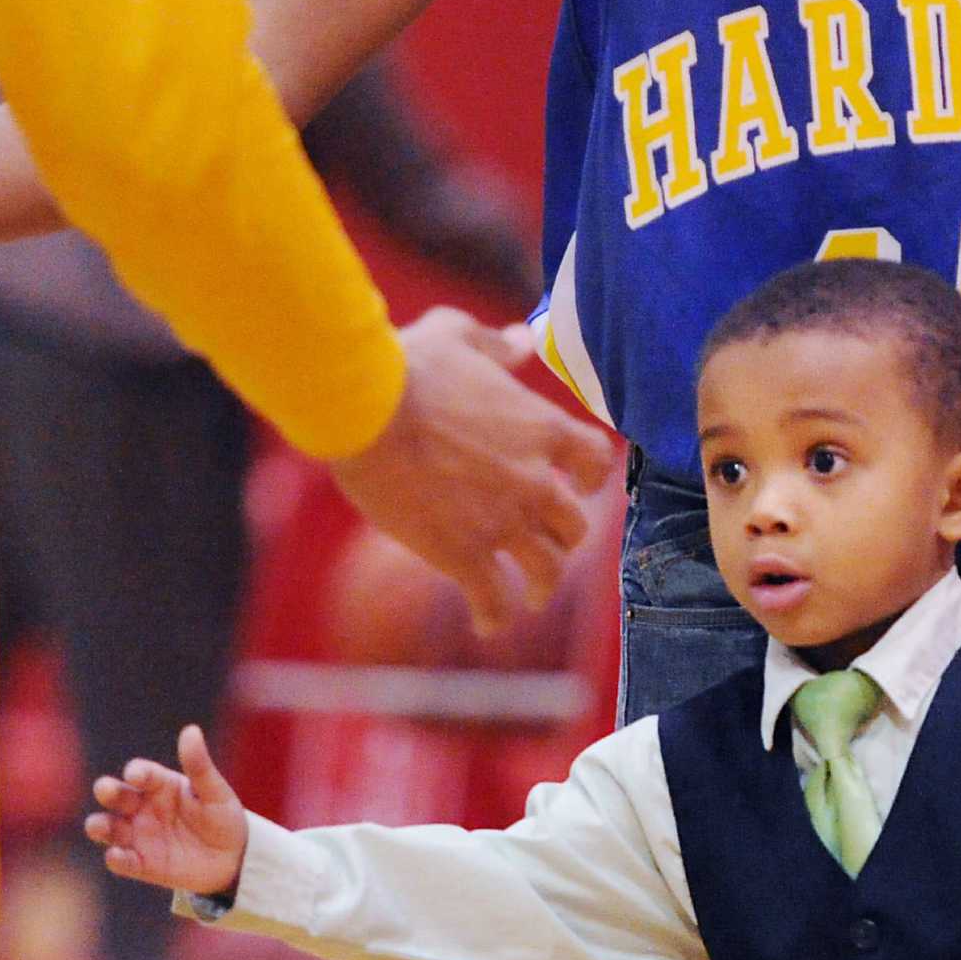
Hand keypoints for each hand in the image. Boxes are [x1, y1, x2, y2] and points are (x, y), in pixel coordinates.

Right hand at [85, 725, 248, 898]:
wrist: (232, 857)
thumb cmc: (221, 817)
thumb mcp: (215, 792)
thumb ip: (199, 765)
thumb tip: (191, 730)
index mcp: (159, 784)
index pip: (142, 773)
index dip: (136, 772)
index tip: (135, 775)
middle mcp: (142, 807)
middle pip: (116, 796)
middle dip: (107, 792)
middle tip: (106, 790)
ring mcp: (139, 835)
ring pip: (109, 828)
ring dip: (99, 825)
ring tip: (98, 826)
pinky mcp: (141, 864)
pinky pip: (123, 861)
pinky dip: (117, 859)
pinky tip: (118, 856)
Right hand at [330, 307, 614, 634]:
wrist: (364, 410)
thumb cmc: (405, 366)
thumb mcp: (456, 335)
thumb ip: (496, 344)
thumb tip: (523, 340)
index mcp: (541, 428)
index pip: (596, 460)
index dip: (588, 475)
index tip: (576, 484)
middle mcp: (534, 481)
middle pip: (574, 525)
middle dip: (563, 537)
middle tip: (546, 545)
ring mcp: (502, 523)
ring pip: (546, 570)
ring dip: (542, 587)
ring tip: (531, 598)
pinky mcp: (462, 554)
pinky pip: (495, 599)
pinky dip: (495, 615)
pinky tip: (487, 624)